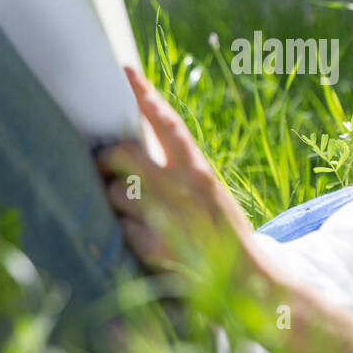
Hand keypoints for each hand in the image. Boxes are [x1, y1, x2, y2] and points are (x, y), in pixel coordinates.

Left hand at [94, 64, 255, 276]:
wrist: (247, 280)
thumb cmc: (220, 232)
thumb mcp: (208, 192)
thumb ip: (178, 171)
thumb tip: (137, 148)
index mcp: (198, 171)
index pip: (167, 123)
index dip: (144, 94)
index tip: (124, 71)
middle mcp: (181, 189)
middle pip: (123, 152)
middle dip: (107, 156)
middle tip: (105, 164)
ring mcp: (166, 218)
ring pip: (114, 192)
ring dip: (115, 201)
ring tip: (134, 214)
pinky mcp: (154, 248)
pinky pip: (119, 228)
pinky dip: (124, 233)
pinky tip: (143, 241)